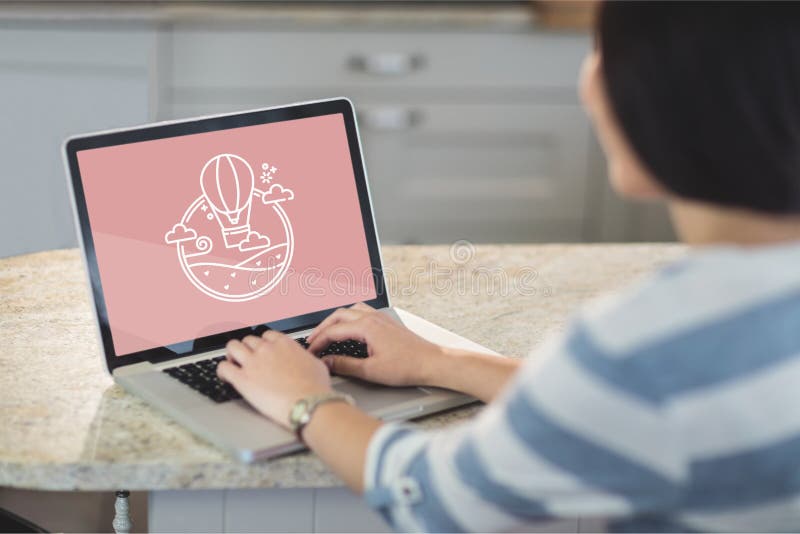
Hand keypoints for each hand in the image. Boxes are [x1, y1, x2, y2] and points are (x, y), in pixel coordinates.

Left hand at [217, 331, 331, 427]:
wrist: (308, 403)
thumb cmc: (315, 388)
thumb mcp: (317, 365)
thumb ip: (306, 358)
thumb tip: (306, 359)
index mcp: (284, 343)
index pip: (266, 335)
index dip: (263, 344)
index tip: (263, 351)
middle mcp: (266, 349)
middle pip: (248, 340)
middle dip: (248, 349)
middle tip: (248, 359)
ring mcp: (253, 362)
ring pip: (232, 347)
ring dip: (232, 354)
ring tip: (234, 364)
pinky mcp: (242, 379)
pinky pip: (223, 368)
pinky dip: (221, 371)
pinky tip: (225, 377)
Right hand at [306, 303, 448, 386]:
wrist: (431, 362)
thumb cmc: (407, 366)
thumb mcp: (371, 371)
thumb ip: (345, 365)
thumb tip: (327, 362)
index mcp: (366, 327)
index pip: (333, 331)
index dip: (318, 342)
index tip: (311, 352)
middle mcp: (373, 318)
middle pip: (338, 315)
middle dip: (323, 328)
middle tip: (313, 341)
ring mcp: (381, 318)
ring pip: (351, 310)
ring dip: (336, 320)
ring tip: (327, 333)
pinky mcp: (387, 322)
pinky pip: (362, 312)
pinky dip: (349, 318)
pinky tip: (349, 330)